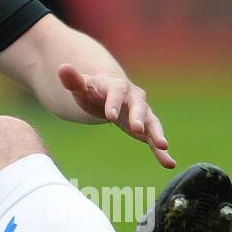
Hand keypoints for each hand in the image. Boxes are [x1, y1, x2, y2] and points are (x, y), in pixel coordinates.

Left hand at [56, 63, 174, 168]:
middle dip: (139, 117)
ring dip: (157, 134)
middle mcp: (134, 98)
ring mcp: (142, 113)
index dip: (114, 103)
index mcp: (116, 86)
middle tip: (138, 130)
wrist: (107, 93)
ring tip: (164, 147)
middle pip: (139, 106)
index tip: (109, 116)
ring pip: (152, 122)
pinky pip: (153, 139)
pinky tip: (169, 163)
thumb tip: (62, 68)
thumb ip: (72, 80)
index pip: (116, 92)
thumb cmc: (91, 90)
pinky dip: (161, 151)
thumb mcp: (80, 86)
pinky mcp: (145, 128)